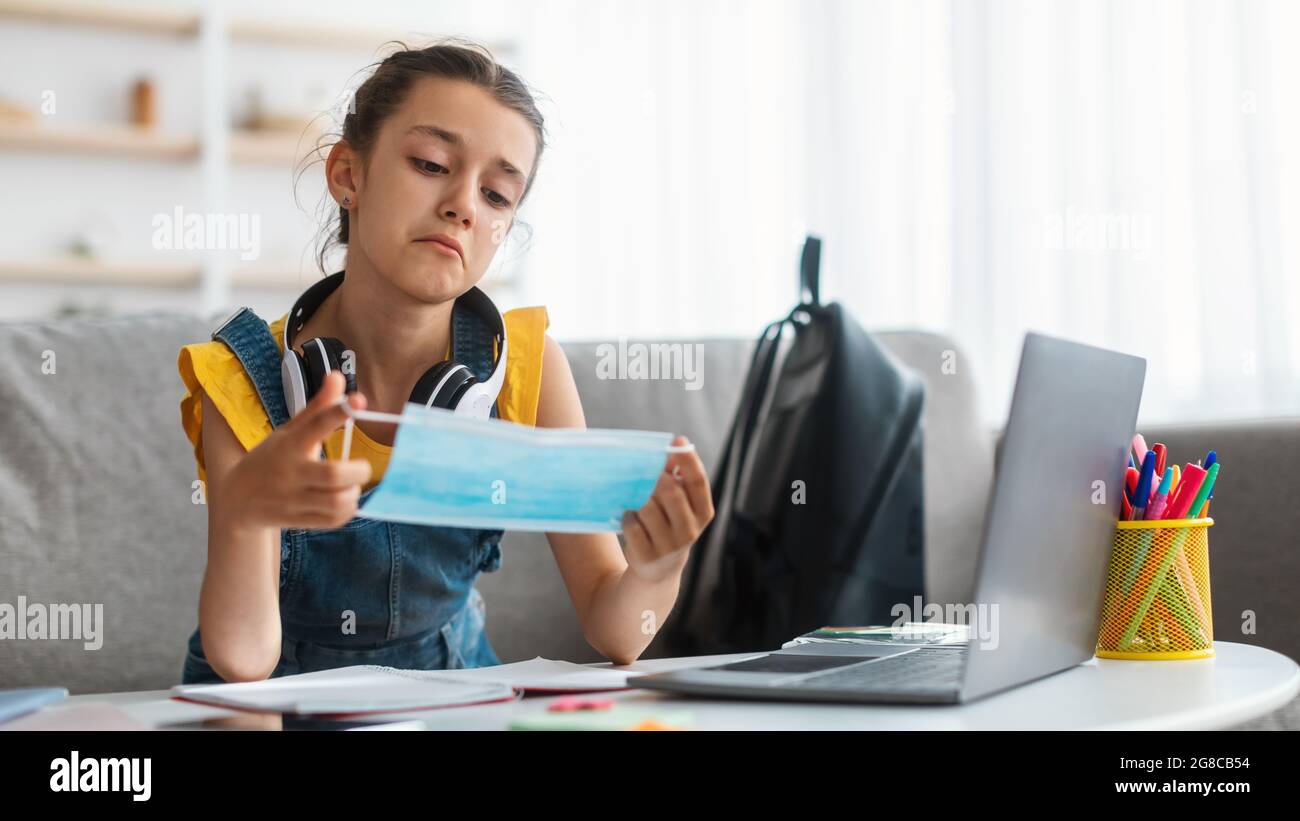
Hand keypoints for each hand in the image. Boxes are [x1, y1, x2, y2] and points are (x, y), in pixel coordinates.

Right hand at [220, 371, 372, 530]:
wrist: (238, 500)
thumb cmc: (271, 458)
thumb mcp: (289, 431)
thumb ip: (318, 408)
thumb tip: (339, 376)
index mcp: (289, 444)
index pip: (315, 425)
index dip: (338, 412)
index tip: (357, 402)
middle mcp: (291, 472)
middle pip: (335, 474)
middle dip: (358, 470)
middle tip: (358, 467)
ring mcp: (294, 499)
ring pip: (338, 501)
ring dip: (353, 492)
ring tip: (350, 485)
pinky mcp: (299, 521)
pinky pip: (334, 519)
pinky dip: (348, 510)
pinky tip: (342, 499)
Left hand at [621, 436, 714, 582]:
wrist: (659, 568)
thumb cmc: (669, 522)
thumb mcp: (681, 503)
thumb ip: (677, 477)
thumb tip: (668, 452)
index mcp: (703, 513)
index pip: (698, 482)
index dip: (689, 460)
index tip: (678, 441)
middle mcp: (690, 530)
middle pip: (671, 492)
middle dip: (655, 476)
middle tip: (643, 468)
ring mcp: (669, 545)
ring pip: (647, 507)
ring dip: (638, 496)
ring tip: (635, 494)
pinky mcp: (647, 555)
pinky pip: (631, 524)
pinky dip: (628, 515)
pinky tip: (629, 515)